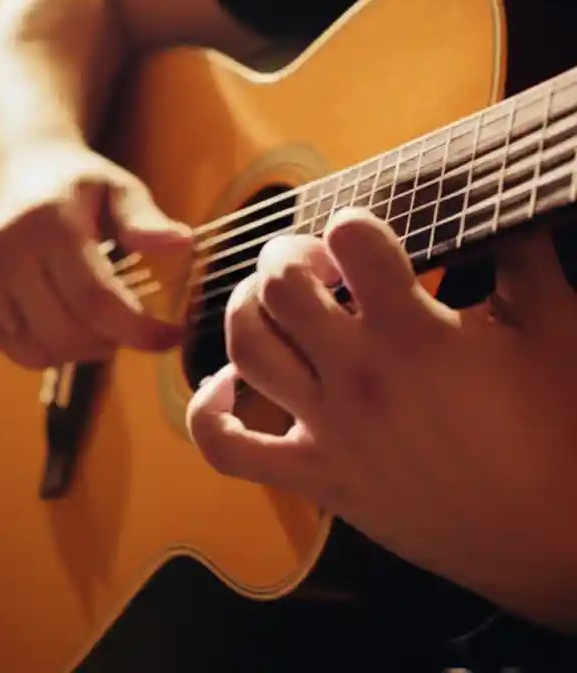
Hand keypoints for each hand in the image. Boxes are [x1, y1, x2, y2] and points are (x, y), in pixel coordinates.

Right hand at [0, 142, 192, 368]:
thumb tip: (182, 244)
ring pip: (44, 350)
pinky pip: (19, 351)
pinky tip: (66, 322)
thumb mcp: (118, 188)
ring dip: (84, 349)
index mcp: (46, 222)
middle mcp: (5, 251)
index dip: (138, 330)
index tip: (172, 338)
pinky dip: (52, 350)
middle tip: (132, 325)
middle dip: (114, 341)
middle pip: (69, 331)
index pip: (95, 299)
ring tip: (101, 323)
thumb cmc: (76, 184)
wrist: (14, 170)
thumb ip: (144, 220)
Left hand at [186, 207, 576, 630]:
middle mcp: (359, 377)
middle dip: (288, 256)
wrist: (556, 541)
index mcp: (415, 334)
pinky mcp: (317, 476)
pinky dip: (208, 413)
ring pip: (245, 349)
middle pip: (279, 288)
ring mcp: (330, 430)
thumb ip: (524, 258)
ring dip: (248, 311)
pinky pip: (227, 448)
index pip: (351, 241)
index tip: (366, 237)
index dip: (353, 224)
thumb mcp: (561, 329)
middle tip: (317, 266)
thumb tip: (509, 209)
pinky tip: (224, 385)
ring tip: (276, 304)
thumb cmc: (566, 433)